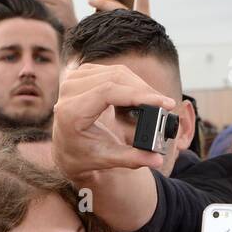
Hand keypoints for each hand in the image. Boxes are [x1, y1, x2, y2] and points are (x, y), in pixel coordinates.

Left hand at [52, 63, 174, 181]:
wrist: (66, 148)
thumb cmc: (84, 155)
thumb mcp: (106, 159)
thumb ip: (132, 158)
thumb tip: (157, 160)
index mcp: (71, 112)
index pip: (108, 92)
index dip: (139, 95)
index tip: (164, 103)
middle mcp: (68, 91)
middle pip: (115, 79)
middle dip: (144, 90)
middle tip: (165, 104)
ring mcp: (73, 79)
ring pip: (116, 72)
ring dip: (140, 85)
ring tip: (155, 102)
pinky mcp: (81, 73)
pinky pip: (112, 70)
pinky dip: (131, 81)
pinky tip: (141, 95)